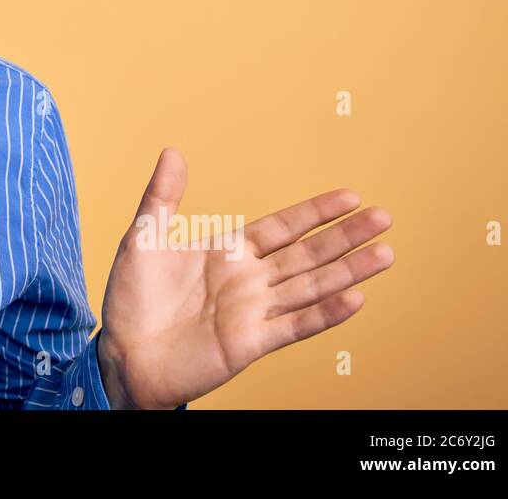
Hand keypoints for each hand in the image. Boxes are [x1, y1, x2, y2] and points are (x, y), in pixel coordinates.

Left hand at [96, 148, 393, 408]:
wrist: (122, 355)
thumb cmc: (131, 299)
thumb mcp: (143, 238)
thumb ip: (162, 197)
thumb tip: (172, 151)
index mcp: (228, 252)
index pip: (283, 227)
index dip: (315, 213)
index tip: (351, 196)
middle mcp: (249, 280)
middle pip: (308, 254)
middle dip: (345, 236)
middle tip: (384, 217)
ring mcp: (253, 312)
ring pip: (311, 286)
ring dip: (349, 271)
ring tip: (385, 253)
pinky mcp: (250, 343)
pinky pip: (294, 326)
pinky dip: (325, 314)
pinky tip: (354, 298)